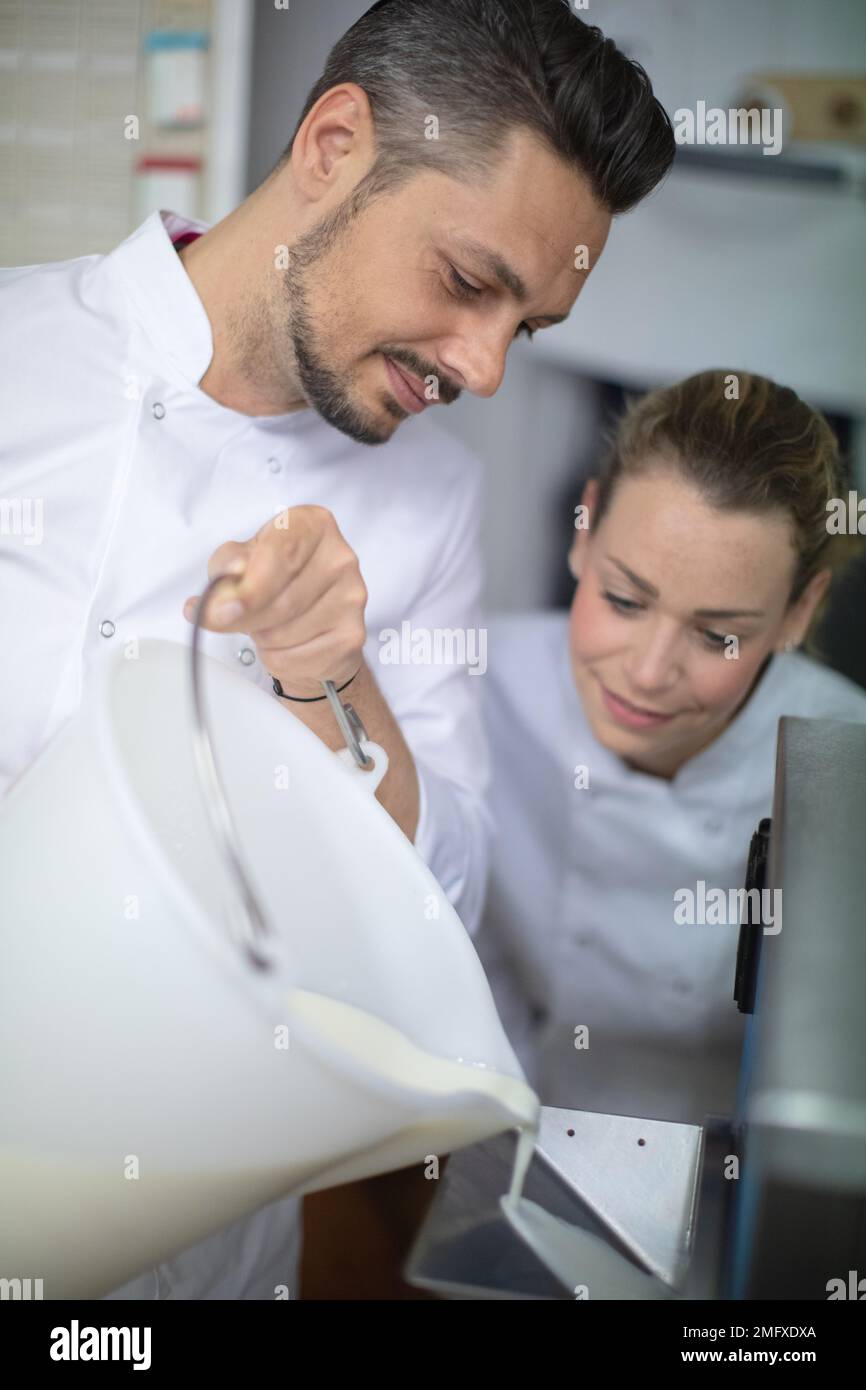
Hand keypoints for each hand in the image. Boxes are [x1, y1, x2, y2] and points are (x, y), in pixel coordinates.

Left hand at [183, 506, 367, 698]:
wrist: (310, 618)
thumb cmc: (273, 582)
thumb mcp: (238, 561)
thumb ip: (225, 573)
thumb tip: (223, 600)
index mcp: (313, 525)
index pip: (281, 554)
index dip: (249, 588)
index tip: (221, 610)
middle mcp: (339, 557)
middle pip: (282, 600)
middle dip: (245, 618)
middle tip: (229, 620)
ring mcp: (351, 597)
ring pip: (286, 632)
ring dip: (261, 638)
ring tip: (266, 625)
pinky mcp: (352, 635)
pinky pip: (297, 657)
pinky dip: (277, 658)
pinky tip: (283, 643)